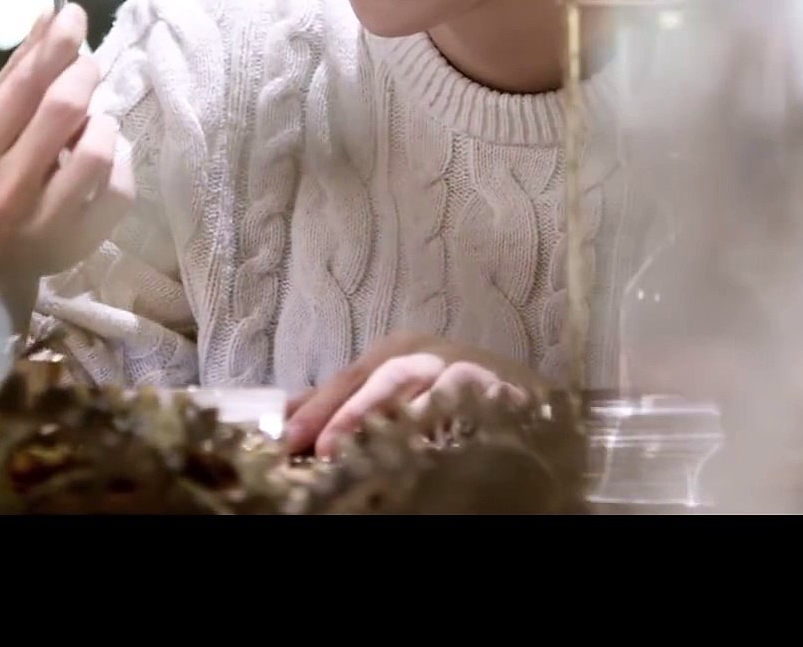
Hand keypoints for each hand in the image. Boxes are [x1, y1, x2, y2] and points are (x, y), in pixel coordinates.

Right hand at [0, 5, 134, 321]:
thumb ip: (15, 74)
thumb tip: (52, 16)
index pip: (25, 88)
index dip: (57, 45)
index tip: (75, 16)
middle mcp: (8, 188)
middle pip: (66, 109)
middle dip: (83, 74)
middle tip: (84, 67)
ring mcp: (48, 219)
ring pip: (100, 146)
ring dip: (99, 121)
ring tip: (82, 126)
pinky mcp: (83, 238)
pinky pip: (121, 183)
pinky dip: (116, 160)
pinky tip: (94, 161)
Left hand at [282, 332, 545, 457]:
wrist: (517, 390)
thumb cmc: (442, 389)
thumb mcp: (389, 388)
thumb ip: (342, 400)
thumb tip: (286, 415)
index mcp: (397, 352)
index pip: (349, 378)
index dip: (318, 408)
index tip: (288, 440)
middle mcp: (432, 356)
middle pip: (389, 376)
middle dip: (356, 411)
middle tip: (326, 448)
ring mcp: (471, 373)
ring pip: (437, 387)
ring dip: (408, 417)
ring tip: (380, 449)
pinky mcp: (507, 394)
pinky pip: (485, 407)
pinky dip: (466, 423)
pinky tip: (444, 447)